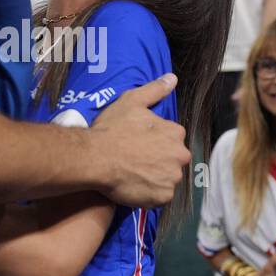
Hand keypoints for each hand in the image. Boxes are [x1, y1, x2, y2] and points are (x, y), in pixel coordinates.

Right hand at [93, 74, 189, 208]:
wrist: (95, 158)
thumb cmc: (112, 129)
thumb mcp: (132, 102)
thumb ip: (155, 90)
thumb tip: (172, 78)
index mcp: (175, 133)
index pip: (172, 139)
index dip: (155, 141)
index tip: (138, 144)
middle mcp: (180, 155)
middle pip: (173, 160)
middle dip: (158, 161)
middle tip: (135, 160)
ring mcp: (172, 178)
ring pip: (167, 178)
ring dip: (154, 177)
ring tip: (133, 174)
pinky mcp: (162, 197)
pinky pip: (160, 196)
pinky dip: (150, 194)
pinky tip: (134, 186)